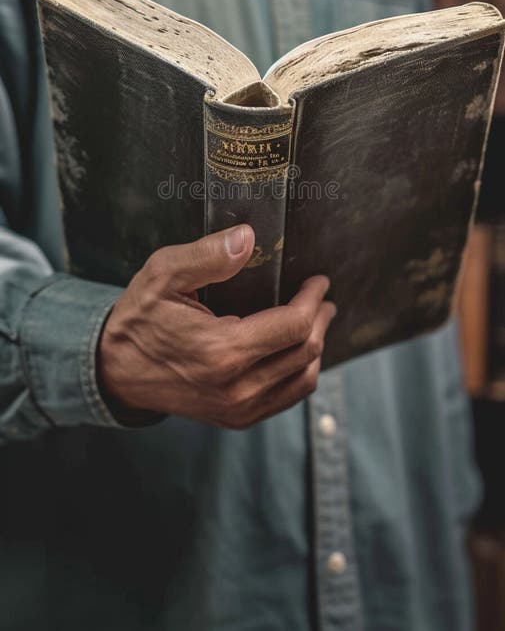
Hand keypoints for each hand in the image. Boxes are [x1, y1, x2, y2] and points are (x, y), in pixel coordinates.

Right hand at [97, 225, 335, 428]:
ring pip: (302, 379)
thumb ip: (207, 256)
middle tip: (322, 299)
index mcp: (222, 351)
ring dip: (315, 348)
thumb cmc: (140, 318)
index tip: (318, 281)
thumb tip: (247, 238)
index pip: (293, 326)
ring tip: (315, 322)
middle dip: (320, 321)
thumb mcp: (163, 274)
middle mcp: (235, 387)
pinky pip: (287, 399)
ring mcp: (237, 408)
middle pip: (305, 352)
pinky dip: (301, 372)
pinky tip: (296, 351)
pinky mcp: (236, 418)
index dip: (313, 300)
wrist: (115, 370)